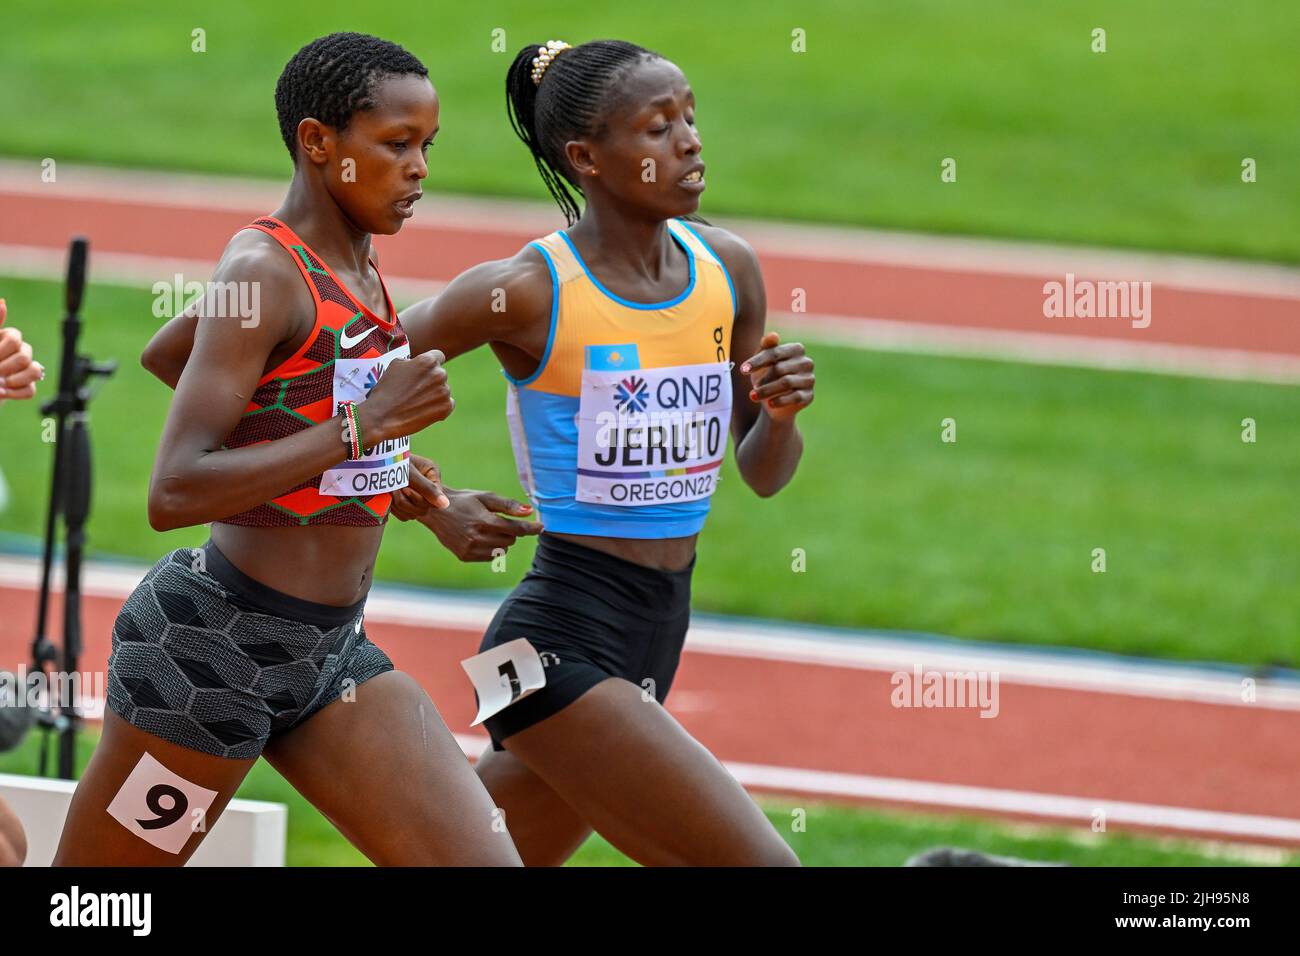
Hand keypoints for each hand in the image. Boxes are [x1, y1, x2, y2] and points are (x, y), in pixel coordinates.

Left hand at [0, 299, 44, 402]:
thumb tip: (2, 301)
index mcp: (7, 338)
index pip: (15, 339)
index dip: (2, 350)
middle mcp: (20, 352)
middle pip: (25, 356)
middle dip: (6, 367)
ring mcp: (24, 370)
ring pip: (35, 371)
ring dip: (15, 380)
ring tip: (0, 385)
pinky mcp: (26, 387)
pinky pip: (31, 390)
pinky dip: (16, 393)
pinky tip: (3, 393)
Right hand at [356, 349, 453, 443]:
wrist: (382, 417)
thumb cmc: (386, 390)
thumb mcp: (395, 365)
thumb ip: (412, 361)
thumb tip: (419, 363)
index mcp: (428, 361)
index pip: (438, 357)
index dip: (431, 364)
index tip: (425, 372)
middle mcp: (439, 374)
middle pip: (440, 374)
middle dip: (431, 381)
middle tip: (415, 391)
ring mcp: (444, 391)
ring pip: (443, 390)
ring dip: (434, 395)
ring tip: (416, 403)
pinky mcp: (446, 407)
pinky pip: (447, 404)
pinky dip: (438, 407)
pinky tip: (423, 411)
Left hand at [390, 454, 450, 519]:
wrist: (372, 461)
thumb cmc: (390, 462)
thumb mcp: (410, 474)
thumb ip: (427, 489)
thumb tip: (446, 505)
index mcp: (432, 475)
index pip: (434, 497)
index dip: (419, 497)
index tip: (405, 489)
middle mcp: (427, 486)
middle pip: (425, 508)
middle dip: (407, 501)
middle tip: (395, 489)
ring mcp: (416, 496)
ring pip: (414, 514)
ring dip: (399, 505)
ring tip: (390, 490)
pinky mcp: (406, 504)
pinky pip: (404, 516)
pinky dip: (395, 509)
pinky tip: (388, 497)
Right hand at [417, 488, 541, 561]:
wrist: (436, 512)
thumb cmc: (465, 501)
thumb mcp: (486, 497)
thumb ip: (508, 505)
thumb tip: (529, 511)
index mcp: (484, 520)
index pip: (516, 529)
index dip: (531, 528)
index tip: (542, 527)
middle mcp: (477, 537)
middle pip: (510, 540)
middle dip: (510, 531)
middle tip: (497, 521)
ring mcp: (470, 549)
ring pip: (502, 550)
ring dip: (502, 541)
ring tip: (488, 529)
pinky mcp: (465, 556)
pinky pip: (490, 557)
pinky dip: (491, 549)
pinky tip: (480, 538)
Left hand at [739, 331, 813, 421]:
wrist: (773, 403)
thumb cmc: (767, 376)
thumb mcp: (762, 362)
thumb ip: (766, 347)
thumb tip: (773, 335)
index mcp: (796, 349)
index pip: (775, 353)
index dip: (757, 361)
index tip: (743, 370)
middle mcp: (806, 362)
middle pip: (780, 369)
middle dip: (763, 379)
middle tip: (751, 389)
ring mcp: (809, 379)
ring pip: (786, 383)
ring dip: (767, 390)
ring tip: (753, 396)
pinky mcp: (809, 395)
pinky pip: (795, 397)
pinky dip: (780, 401)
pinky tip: (770, 404)